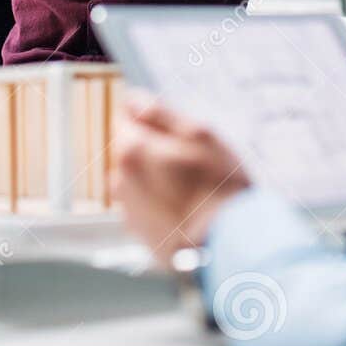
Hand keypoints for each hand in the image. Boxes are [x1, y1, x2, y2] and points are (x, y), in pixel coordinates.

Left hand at [112, 93, 251, 264]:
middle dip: (154, 148)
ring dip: (157, 175)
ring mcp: (127, 208)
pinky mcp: (139, 232)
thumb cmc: (219, 186)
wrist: (226, 246)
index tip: (176, 131)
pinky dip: (160, 200)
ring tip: (191, 187)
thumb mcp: (199, 135)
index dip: (151, 119)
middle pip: (131, 147)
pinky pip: (145, 203)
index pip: (125, 115)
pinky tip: (187, 208)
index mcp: (131, 149)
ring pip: (138, 176)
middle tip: (190, 160)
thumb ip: (160, 113)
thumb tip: (131, 100)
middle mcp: (120, 178)